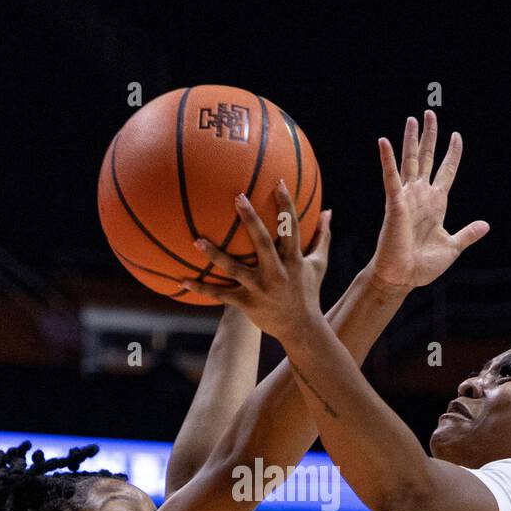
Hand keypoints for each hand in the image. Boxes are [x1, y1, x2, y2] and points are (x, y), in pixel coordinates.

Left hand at [181, 183, 331, 344]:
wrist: (301, 328)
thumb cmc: (308, 291)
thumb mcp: (319, 264)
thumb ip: (322, 237)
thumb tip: (329, 211)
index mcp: (294, 260)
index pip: (291, 228)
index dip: (286, 205)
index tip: (278, 182)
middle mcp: (277, 273)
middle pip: (262, 243)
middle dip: (251, 220)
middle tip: (237, 197)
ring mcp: (260, 289)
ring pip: (235, 269)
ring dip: (215, 255)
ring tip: (196, 240)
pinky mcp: (247, 304)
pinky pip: (221, 295)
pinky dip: (201, 289)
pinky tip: (182, 280)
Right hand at [368, 111, 488, 291]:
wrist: (402, 278)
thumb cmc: (422, 266)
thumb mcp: (452, 247)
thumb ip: (468, 234)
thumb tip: (485, 225)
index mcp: (436, 205)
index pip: (446, 172)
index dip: (452, 154)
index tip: (456, 136)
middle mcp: (421, 196)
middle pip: (427, 159)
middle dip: (430, 137)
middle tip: (430, 113)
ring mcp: (407, 198)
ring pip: (410, 161)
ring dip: (411, 140)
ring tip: (413, 119)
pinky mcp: (394, 203)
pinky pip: (390, 177)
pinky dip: (387, 160)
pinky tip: (383, 141)